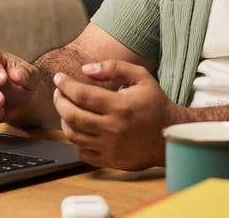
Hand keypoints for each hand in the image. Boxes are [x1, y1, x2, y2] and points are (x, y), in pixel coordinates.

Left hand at [53, 60, 182, 169]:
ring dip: (64, 119)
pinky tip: (79, 127)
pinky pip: (81, 151)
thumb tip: (86, 69)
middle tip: (59, 92)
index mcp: (120, 106)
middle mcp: (113, 129)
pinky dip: (75, 139)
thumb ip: (114, 68)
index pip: (82, 95)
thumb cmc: (154, 103)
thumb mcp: (140, 77)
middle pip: (72, 115)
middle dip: (60, 101)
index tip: (59, 78)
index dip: (65, 85)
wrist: (170, 134)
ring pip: (73, 135)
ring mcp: (110, 148)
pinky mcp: (110, 161)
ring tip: (67, 108)